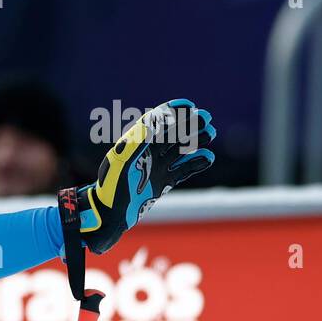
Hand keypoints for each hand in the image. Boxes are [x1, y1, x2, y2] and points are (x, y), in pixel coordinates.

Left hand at [77, 99, 215, 252]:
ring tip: (210, 133)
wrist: (111, 215)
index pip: (156, 122)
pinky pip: (184, 171)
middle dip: (188, 124)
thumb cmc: (111, 186)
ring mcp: (157, 168)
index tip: (189, 105)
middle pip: (172, 134)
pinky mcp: (164, 183)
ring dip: (196, 141)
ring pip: (181, 150)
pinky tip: (208, 157)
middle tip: (206, 117)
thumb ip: (136, 142)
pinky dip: (196, 164)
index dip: (172, 112)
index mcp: (136, 144)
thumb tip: (152, 122)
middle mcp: (148, 154)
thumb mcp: (121, 162)